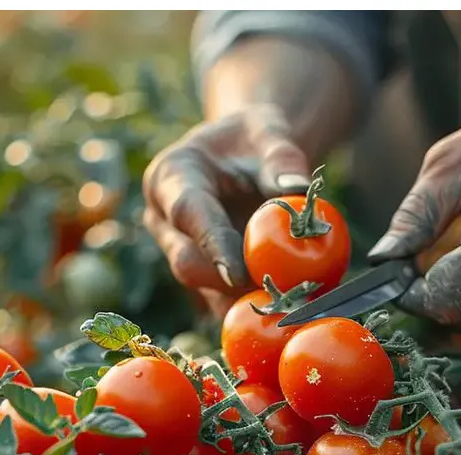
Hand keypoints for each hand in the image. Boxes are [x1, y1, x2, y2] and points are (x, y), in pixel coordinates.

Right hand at [142, 104, 312, 314]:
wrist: (251, 156)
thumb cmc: (257, 140)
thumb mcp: (271, 134)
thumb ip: (282, 159)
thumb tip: (297, 188)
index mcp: (170, 176)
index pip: (187, 212)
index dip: (211, 244)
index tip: (238, 273)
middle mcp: (164, 219)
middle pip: (187, 262)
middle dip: (230, 283)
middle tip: (282, 293)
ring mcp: (178, 251)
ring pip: (203, 291)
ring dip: (244, 303)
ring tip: (288, 308)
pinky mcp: (198, 276)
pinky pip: (220, 302)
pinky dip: (251, 309)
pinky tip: (285, 313)